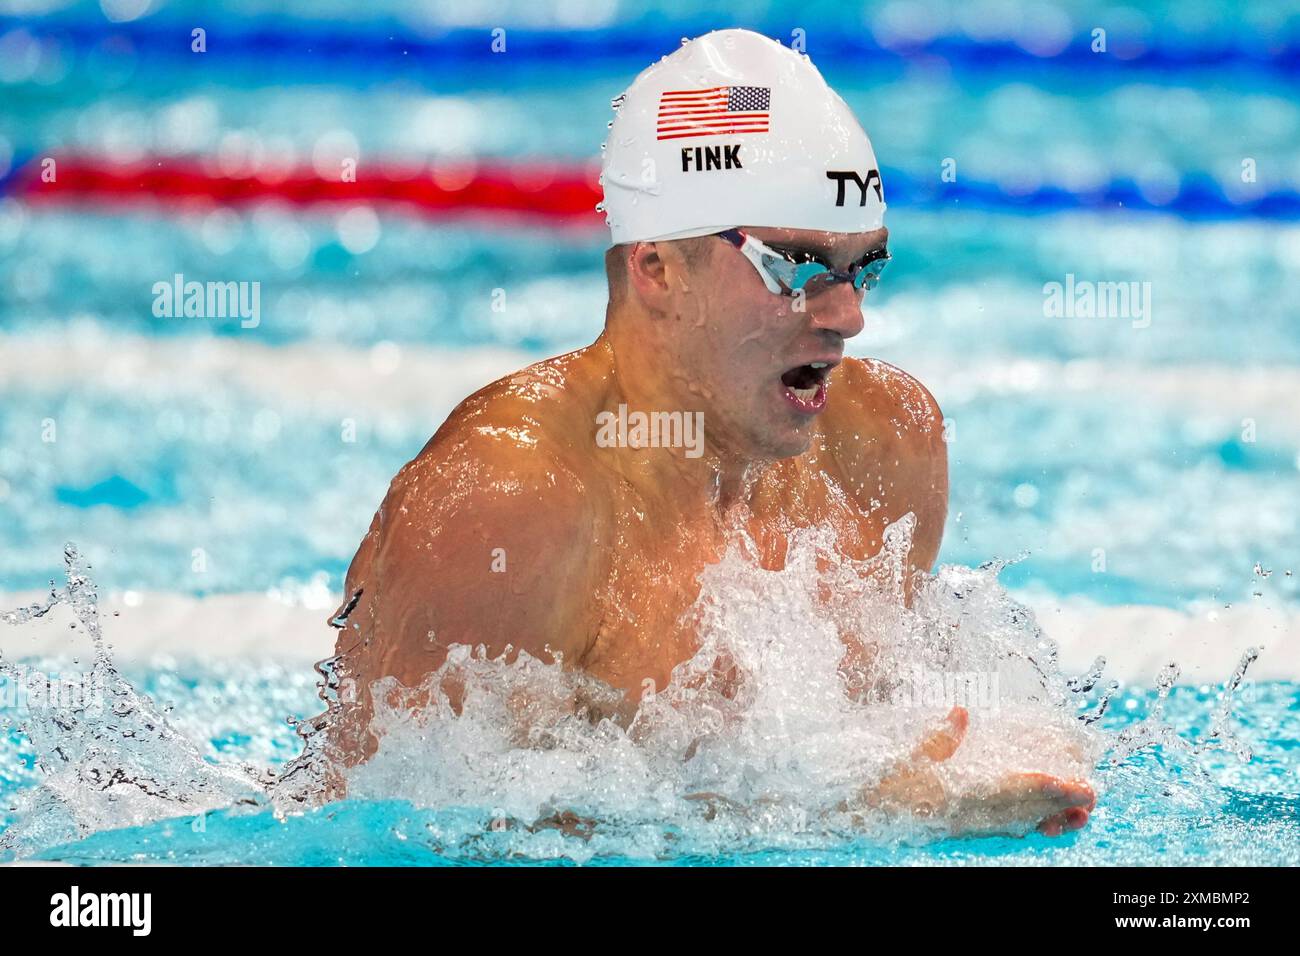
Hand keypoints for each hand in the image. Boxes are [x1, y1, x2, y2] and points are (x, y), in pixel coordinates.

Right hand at [857, 705, 1095, 836]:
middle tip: (1093, 795)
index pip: (1011, 791)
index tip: (1075, 784)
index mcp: (956, 795)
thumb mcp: (903, 757)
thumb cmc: (879, 784)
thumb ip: (935, 739)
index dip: (1046, 788)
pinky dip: (1026, 824)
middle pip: (1022, 810)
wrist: (857, 816)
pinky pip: (1001, 827)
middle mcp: (967, 814)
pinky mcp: (961, 827)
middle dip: (1059, 804)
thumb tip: (961, 711)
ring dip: (1049, 817)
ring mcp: (966, 824)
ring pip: (1016, 822)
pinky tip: (1040, 822)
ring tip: (1079, 814)